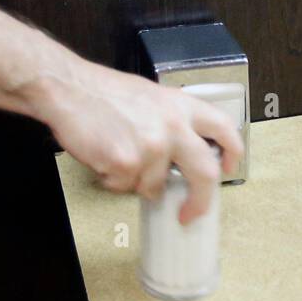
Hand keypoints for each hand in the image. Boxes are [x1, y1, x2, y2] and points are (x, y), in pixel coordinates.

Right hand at [48, 60, 243, 223]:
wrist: (68, 88)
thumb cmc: (103, 92)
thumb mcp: (152, 97)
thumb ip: (174, 121)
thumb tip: (184, 152)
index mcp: (181, 105)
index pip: (223, 128)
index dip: (233, 152)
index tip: (229, 169)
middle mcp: (173, 126)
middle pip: (205, 172)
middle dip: (200, 200)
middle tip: (190, 212)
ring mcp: (152, 146)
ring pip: (153, 186)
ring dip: (135, 181)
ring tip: (117, 153)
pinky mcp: (127, 163)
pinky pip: (125, 187)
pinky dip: (112, 179)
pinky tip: (103, 155)